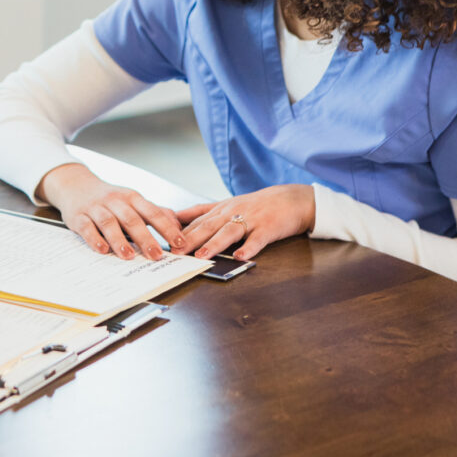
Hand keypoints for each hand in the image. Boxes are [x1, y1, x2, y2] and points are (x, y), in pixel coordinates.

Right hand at [36, 163, 185, 260]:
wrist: (75, 185)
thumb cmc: (109, 198)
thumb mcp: (132, 200)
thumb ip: (155, 212)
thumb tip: (179, 224)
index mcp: (132, 197)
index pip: (152, 212)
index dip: (167, 228)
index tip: (179, 243)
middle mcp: (114, 201)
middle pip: (132, 219)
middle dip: (145, 238)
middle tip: (156, 255)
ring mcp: (96, 208)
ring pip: (109, 223)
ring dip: (119, 240)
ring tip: (129, 256)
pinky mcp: (78, 216)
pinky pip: (87, 227)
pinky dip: (94, 239)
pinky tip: (102, 250)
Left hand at [176, 184, 315, 259]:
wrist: (292, 199)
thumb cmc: (257, 205)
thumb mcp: (227, 204)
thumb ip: (202, 211)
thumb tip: (176, 216)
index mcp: (221, 210)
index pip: (196, 222)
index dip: (180, 232)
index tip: (164, 243)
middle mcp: (232, 213)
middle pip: (208, 226)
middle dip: (191, 239)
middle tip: (175, 252)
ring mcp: (251, 220)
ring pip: (229, 232)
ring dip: (215, 244)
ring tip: (202, 255)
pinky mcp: (268, 228)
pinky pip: (258, 239)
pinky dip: (249, 248)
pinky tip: (240, 257)